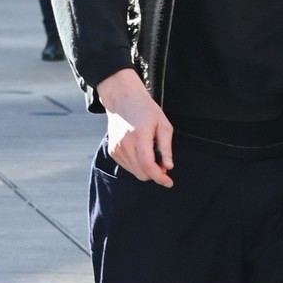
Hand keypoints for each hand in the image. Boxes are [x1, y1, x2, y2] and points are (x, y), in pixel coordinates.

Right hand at [96, 68, 174, 186]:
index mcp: (139, 136)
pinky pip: (127, 166)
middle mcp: (125, 145)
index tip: (169, 182)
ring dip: (146, 170)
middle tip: (164, 164)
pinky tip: (143, 154)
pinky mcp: (112, 151)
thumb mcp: (163, 124)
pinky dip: (137, 165)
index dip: (159, 177)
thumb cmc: (146, 110)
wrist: (124, 100)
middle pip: (141, 172)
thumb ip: (166, 147)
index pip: (148, 165)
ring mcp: (116, 149)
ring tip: (154, 156)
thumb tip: (169, 167)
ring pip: (134, 172)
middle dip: (155, 174)